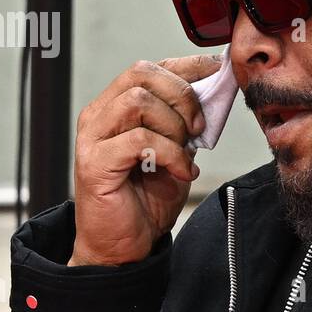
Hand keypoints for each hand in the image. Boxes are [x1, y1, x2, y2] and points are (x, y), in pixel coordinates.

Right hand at [67, 54, 220, 266]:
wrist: (124, 245)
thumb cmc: (145, 199)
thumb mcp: (177, 152)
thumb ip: (187, 124)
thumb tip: (216, 94)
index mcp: (117, 107)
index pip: (150, 68)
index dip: (187, 66)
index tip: (217, 72)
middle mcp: (100, 115)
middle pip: (142, 74)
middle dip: (182, 97)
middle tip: (199, 129)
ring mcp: (93, 137)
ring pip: (139, 101)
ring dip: (174, 126)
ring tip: (185, 153)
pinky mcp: (95, 163)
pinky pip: (140, 140)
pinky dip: (170, 154)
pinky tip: (180, 172)